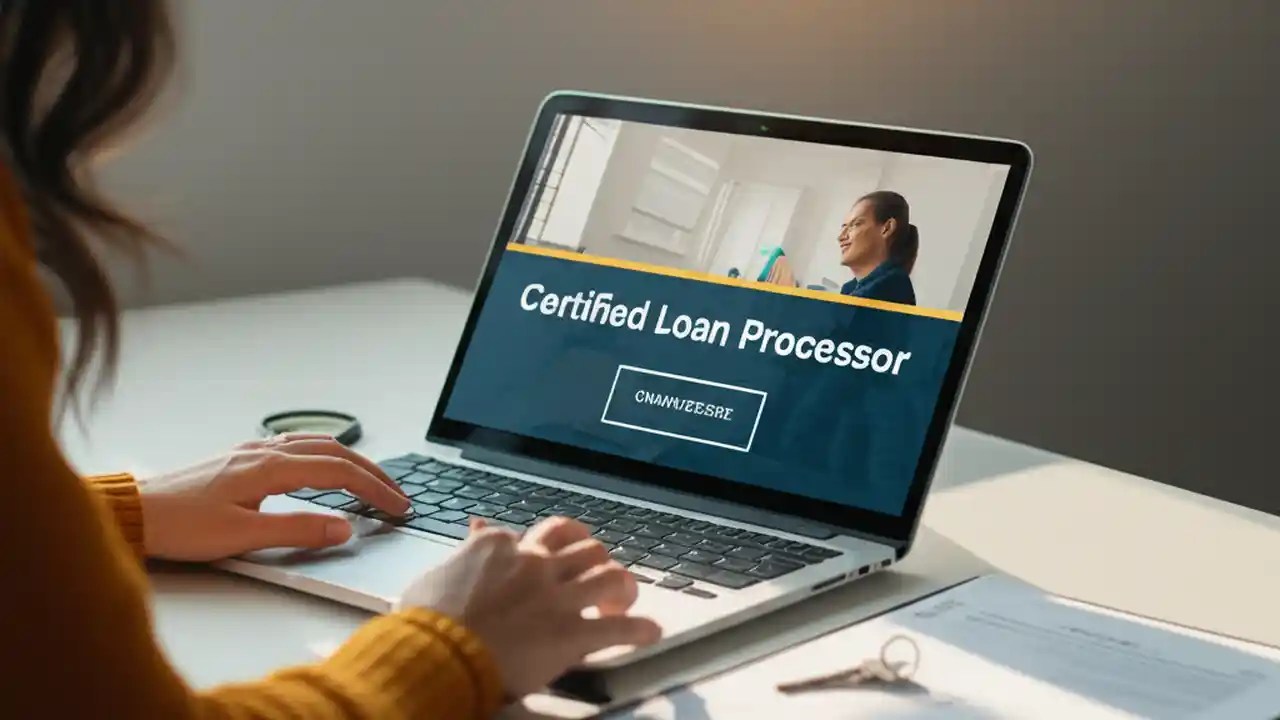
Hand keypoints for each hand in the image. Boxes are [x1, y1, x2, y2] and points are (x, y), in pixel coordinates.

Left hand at [138, 433, 409, 560]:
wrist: (135, 512)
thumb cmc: (181, 526)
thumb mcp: (242, 537)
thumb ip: (297, 530)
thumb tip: (344, 527)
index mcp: (271, 468)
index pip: (340, 473)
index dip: (375, 490)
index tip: (398, 507)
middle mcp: (265, 452)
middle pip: (336, 453)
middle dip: (373, 473)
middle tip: (397, 495)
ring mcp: (253, 451)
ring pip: (318, 445)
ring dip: (351, 460)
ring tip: (372, 480)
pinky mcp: (242, 459)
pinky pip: (298, 446)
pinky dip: (325, 455)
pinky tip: (323, 465)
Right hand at [397, 516, 661, 696]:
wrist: (436, 654)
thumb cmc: (427, 621)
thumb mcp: (438, 574)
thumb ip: (467, 550)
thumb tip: (477, 528)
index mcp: (503, 547)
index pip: (540, 536)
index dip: (547, 550)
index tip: (546, 566)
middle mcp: (536, 564)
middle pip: (585, 547)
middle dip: (595, 560)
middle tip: (594, 579)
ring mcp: (557, 598)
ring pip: (611, 575)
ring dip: (623, 587)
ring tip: (621, 603)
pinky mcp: (571, 634)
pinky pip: (620, 628)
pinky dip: (640, 630)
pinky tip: (649, 633)